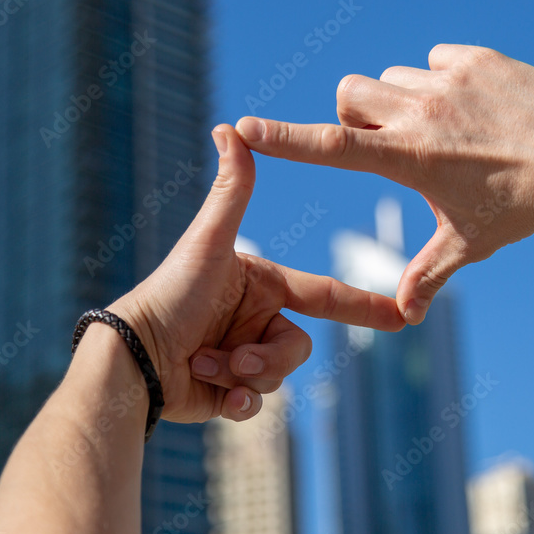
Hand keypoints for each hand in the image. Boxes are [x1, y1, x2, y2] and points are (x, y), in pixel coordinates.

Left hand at [108, 125, 404, 422]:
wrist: (132, 356)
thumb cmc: (169, 292)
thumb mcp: (209, 242)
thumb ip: (231, 190)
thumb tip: (230, 127)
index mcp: (261, 287)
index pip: (323, 295)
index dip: (362, 305)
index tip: (402, 317)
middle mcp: (255, 321)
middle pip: (298, 347)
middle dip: (270, 357)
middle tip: (237, 357)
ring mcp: (242, 358)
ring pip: (277, 377)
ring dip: (244, 375)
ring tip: (208, 365)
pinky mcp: (227, 393)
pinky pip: (256, 405)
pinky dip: (238, 402)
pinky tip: (215, 393)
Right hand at [234, 44, 533, 323]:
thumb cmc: (519, 209)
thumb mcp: (467, 245)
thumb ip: (427, 275)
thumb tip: (403, 317)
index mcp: (407, 158)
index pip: (330, 147)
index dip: (283, 139)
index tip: (243, 127)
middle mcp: (419, 112)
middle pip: (349, 94)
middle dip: (354, 116)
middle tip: (389, 144)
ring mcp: (448, 80)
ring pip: (392, 78)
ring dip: (399, 100)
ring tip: (443, 130)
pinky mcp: (476, 58)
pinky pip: (434, 58)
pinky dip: (441, 80)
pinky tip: (475, 108)